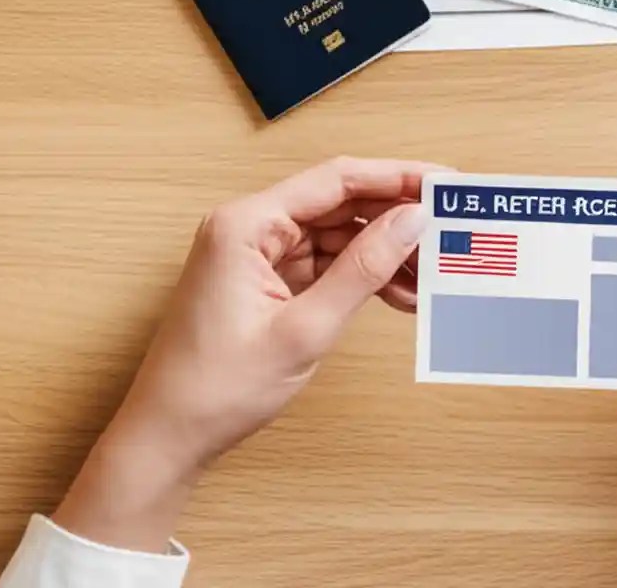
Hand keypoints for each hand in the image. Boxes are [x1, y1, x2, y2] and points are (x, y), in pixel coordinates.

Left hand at [53, 157, 444, 551]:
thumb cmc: (217, 387)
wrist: (169, 437)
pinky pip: (324, 264)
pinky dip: (362, 277)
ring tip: (430, 275)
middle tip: (447, 234)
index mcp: (246, 225)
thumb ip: (363, 269)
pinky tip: (399, 294)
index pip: (336, 179)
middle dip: (396, 219)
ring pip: (337, 236)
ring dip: (384, 253)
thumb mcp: (305, 328)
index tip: (443, 184)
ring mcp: (255, 256)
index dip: (396, 178)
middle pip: (339, 204)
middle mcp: (248, 229)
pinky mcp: (264, 282)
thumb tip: (411, 221)